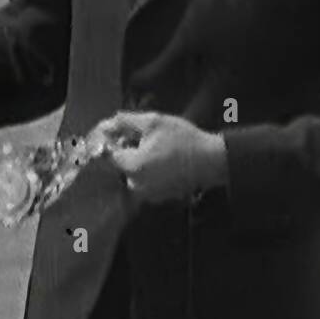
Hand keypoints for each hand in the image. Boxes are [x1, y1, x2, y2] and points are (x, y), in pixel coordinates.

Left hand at [95, 111, 225, 204]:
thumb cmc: (183, 139)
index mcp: (132, 167)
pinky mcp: (159, 197)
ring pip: (133, 172)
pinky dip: (149, 169)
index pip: (109, 154)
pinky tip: (163, 157)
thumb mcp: (153, 122)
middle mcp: (137, 185)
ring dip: (138, 159)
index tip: (122, 130)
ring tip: (156, 145)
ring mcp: (148, 194)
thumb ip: (126, 121)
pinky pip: (146, 180)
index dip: (113, 140)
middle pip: (121, 164)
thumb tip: (108, 123)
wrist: (211, 160)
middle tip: (143, 135)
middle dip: (127, 148)